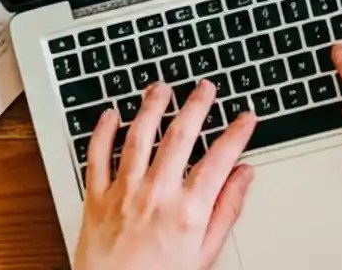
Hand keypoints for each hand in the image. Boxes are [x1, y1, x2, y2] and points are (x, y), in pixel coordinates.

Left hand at [73, 80, 257, 269]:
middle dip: (196, 106)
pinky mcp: (97, 198)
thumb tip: (243, 178)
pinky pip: (97, 156)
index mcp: (188, 210)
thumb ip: (226, 211)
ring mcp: (124, 193)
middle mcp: (156, 194)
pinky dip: (103, 131)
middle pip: (180, 136)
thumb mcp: (205, 255)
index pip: (220, 158)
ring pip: (139, 136)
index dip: (236, 132)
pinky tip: (110, 114)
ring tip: (161, 88)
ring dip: (152, 106)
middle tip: (205, 88)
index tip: (245, 117)